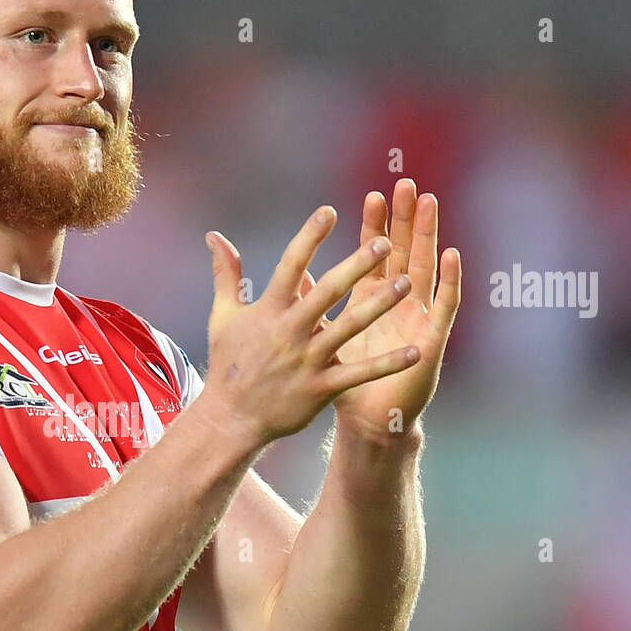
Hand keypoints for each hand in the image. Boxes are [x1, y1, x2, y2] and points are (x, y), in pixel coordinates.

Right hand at [201, 199, 431, 449]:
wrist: (231, 418)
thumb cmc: (228, 364)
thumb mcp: (223, 316)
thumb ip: (226, 274)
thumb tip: (215, 236)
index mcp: (268, 310)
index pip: (291, 266)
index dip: (309, 238)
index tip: (329, 212)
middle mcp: (289, 332)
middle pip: (327, 292)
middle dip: (356, 265)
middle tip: (384, 241)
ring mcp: (307, 361)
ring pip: (349, 327)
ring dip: (380, 305)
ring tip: (407, 283)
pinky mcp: (320, 389)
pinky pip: (359, 373)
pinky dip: (387, 364)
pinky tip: (415, 352)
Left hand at [316, 179, 460, 440]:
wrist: (366, 423)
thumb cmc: (342, 382)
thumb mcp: (320, 338)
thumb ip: (308, 305)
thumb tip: (294, 276)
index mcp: (369, 301)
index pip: (374, 255)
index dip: (375, 227)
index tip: (372, 196)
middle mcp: (397, 305)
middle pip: (403, 252)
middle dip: (404, 219)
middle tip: (405, 185)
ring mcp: (416, 319)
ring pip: (425, 269)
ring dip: (428, 237)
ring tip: (429, 204)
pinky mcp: (430, 340)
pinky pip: (443, 307)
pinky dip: (450, 280)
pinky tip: (453, 255)